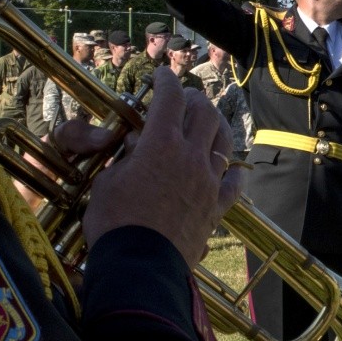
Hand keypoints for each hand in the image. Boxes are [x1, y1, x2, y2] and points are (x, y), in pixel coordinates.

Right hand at [83, 68, 244, 267]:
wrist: (139, 264)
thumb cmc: (114, 222)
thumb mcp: (108, 180)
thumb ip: (126, 158)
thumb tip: (139, 146)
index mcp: (161, 144)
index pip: (170, 99)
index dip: (166, 81)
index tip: (162, 75)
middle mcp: (191, 156)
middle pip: (204, 113)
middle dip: (194, 98)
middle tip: (185, 96)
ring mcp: (208, 182)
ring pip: (223, 142)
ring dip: (216, 125)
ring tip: (208, 121)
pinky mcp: (216, 207)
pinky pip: (233, 184)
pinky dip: (233, 172)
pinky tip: (233, 169)